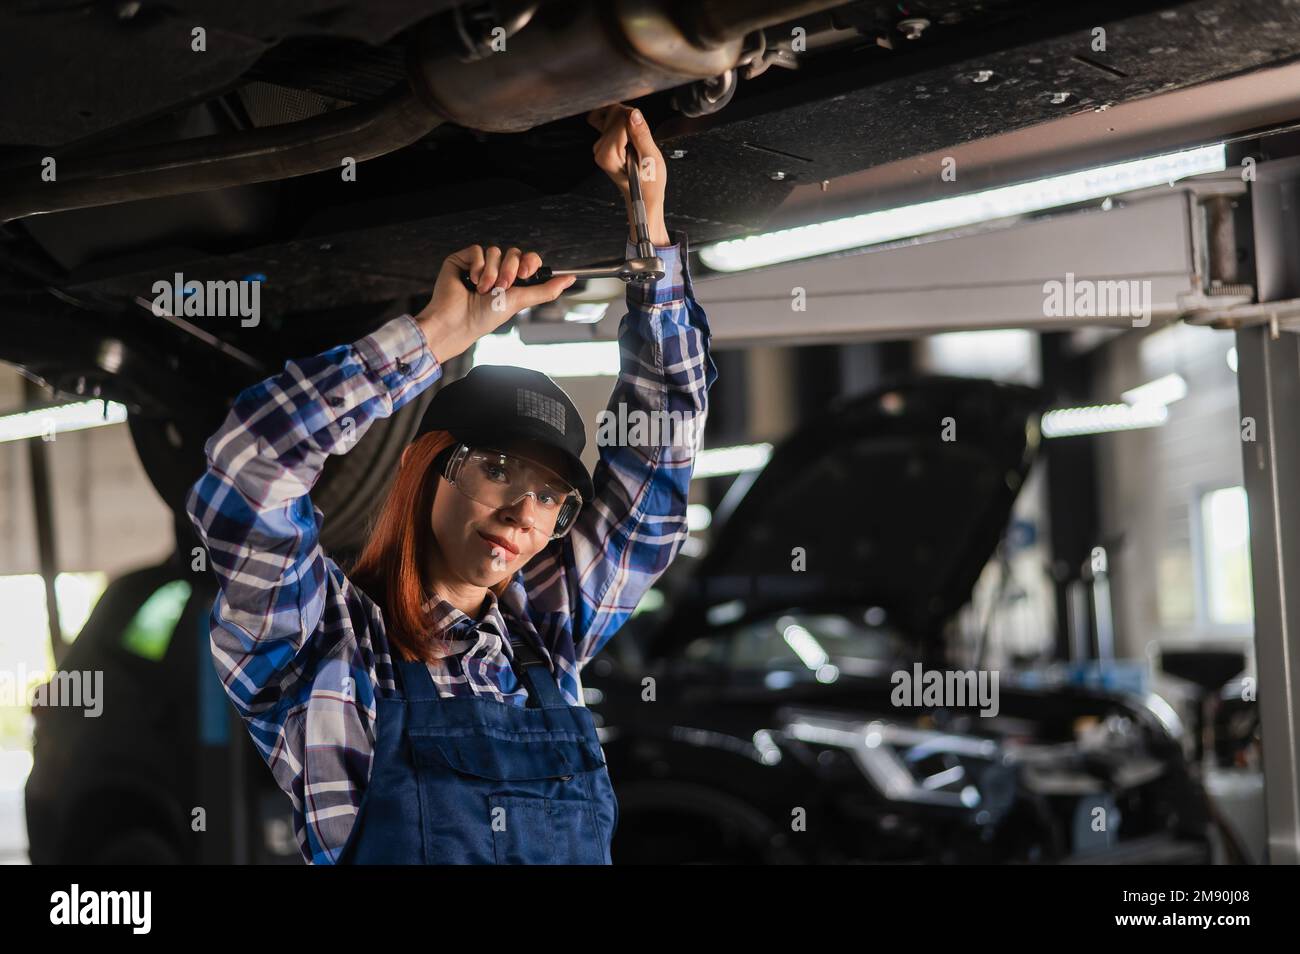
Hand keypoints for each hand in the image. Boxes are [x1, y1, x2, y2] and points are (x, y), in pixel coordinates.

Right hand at [415, 245, 575, 363]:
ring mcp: (479, 264)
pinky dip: (477, 266)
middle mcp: (496, 270)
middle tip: (502, 287)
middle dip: (510, 270)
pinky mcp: (463, 260)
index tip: (526, 274)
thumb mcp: (520, 301)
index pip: (527, 260)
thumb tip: (570, 279)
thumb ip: (546, 290)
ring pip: (495, 251)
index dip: (529, 262)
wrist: (459, 322)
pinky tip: (471, 281)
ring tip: (483, 289)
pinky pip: (478, 250)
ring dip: (492, 272)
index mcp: (512, 280)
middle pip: (514, 253)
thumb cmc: (485, 317)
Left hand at [587, 104, 669, 246]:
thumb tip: (634, 114)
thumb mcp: (651, 159)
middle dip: (631, 120)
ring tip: (636, 143)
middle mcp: (599, 149)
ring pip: (612, 117)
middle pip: (614, 114)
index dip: (637, 120)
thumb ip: (642, 134)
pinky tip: (631, 140)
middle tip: (640, 140)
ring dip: (628, 124)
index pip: (621, 117)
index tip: (643, 133)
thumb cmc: (649, 186)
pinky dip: (623, 127)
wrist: (643, 199)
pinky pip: (611, 124)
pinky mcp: (604, 146)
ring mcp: (600, 148)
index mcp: (608, 153)